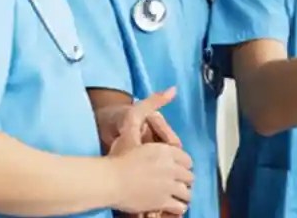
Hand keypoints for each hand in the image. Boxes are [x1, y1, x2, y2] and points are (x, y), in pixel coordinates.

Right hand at [107, 90, 193, 214]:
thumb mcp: (131, 122)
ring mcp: (168, 186)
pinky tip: (168, 206)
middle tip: (172, 183)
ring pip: (187, 193)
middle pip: (189, 177)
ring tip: (172, 195)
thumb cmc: (117, 155)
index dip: (180, 165)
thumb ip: (152, 103)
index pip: (187, 160)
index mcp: (167, 150)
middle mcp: (172, 168)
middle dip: (183, 180)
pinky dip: (176, 207)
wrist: (107, 181)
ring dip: (181, 194)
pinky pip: (179, 207)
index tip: (172, 169)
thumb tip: (173, 89)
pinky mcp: (162, 202)